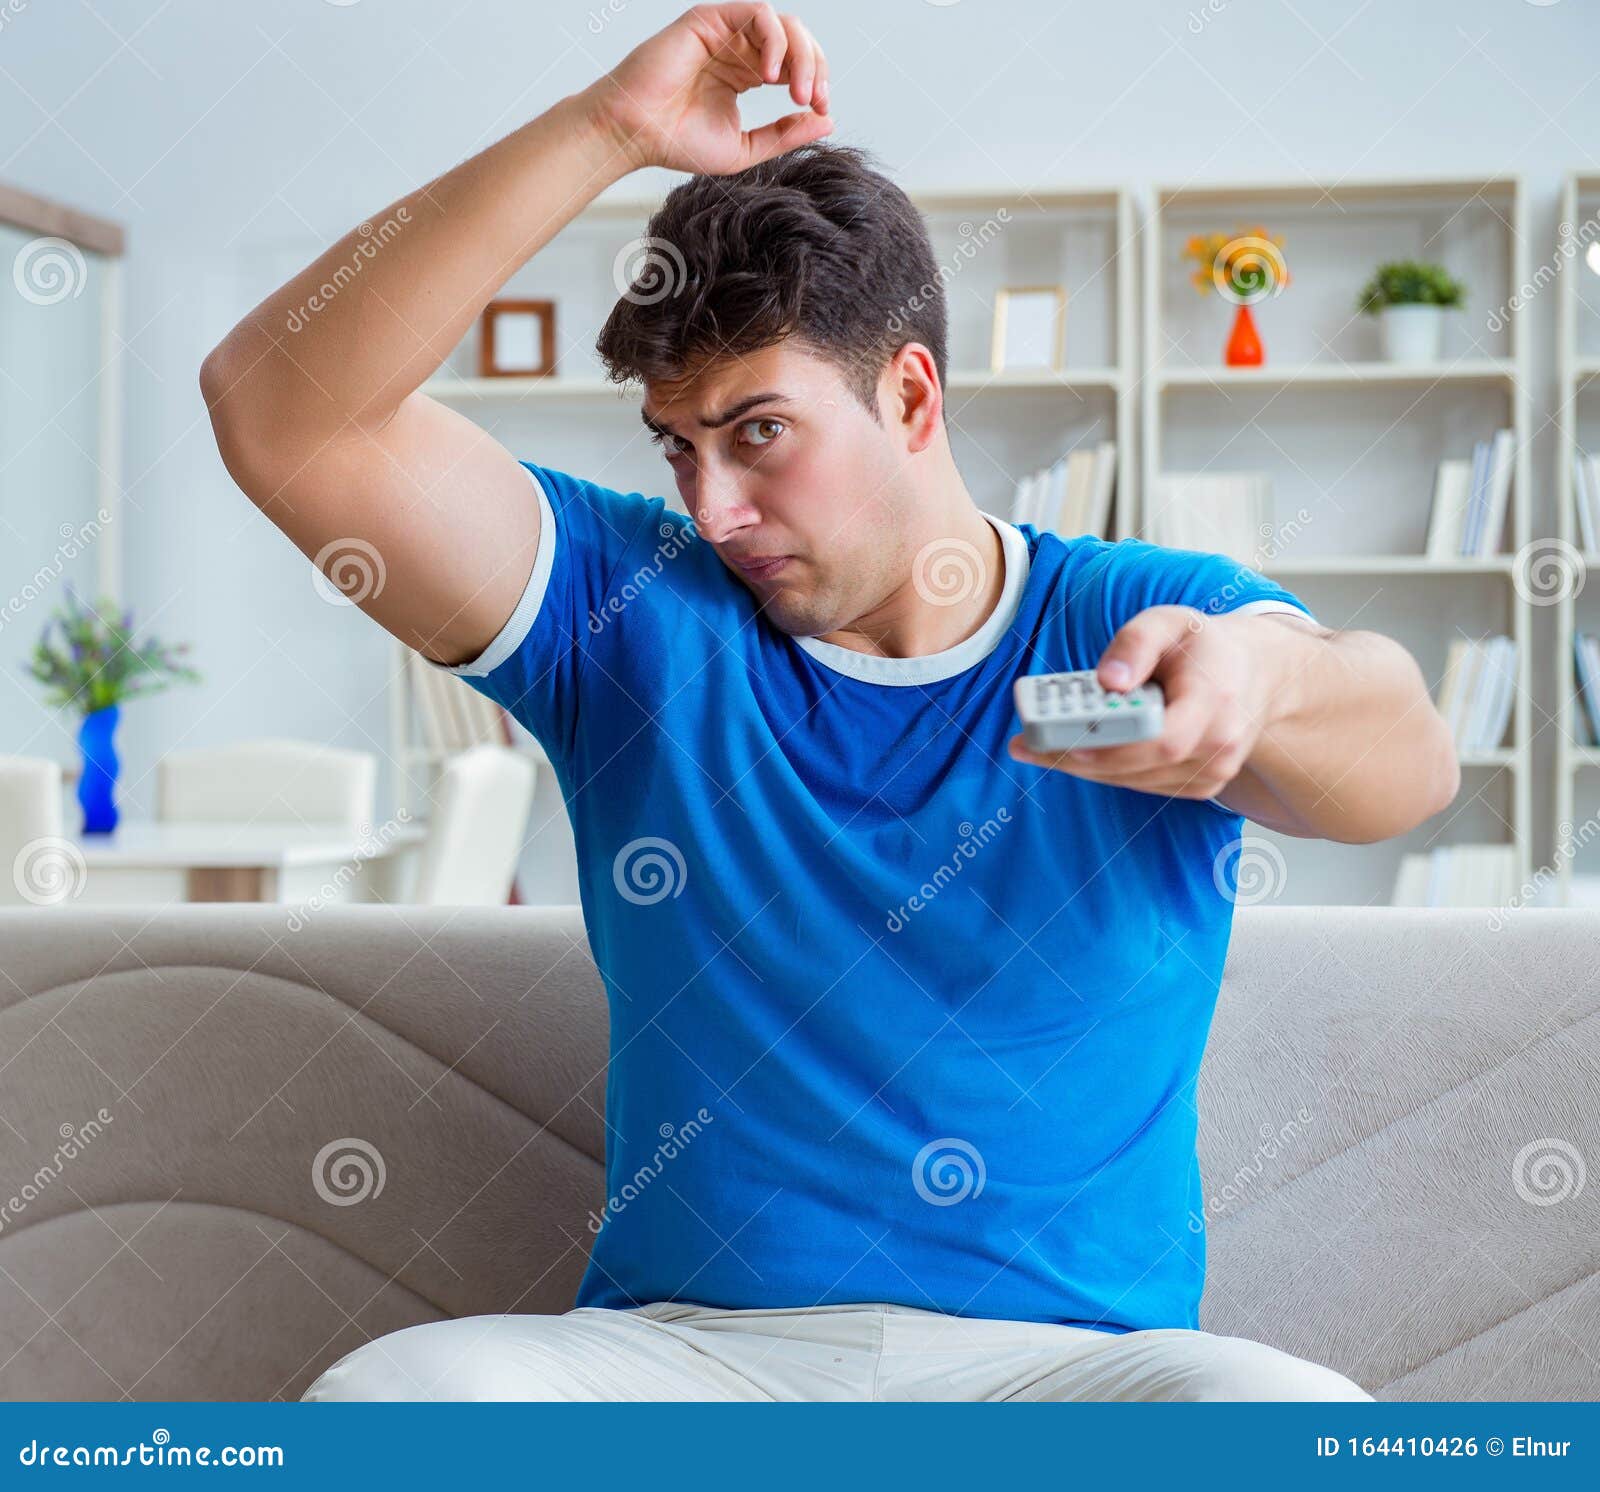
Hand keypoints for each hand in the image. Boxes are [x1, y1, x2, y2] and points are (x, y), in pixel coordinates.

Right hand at [585, 4, 831, 175]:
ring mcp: (725, 31)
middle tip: (813, 100)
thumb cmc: (678, 143)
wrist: (637, 133)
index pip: (796, 64)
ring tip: (796, 91)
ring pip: (784, 24)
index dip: (816, 82)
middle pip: (797, 40)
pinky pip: (759, 13)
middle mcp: (739, 48)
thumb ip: (785, 135)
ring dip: (801, 55)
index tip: (819, 110)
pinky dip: (775, 40)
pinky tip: (772, 75)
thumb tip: (826, 121)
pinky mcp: (710, 19)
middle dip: (815, 67)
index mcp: (747, 72)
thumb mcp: (746, 148)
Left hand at [1007, 607, 1276, 801]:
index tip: (1062, 741)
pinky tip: (1073, 751)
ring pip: (1135, 779)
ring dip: (1083, 765)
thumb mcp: (1169, 622)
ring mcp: (1212, 772)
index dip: (1111, 746)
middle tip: (1024, 744)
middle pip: (1139, 766)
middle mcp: (1219, 746)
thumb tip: (1108, 680)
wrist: (1255, 673)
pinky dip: (1106, 769)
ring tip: (1035, 744)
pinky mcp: (1200, 786)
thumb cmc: (1202, 645)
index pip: (1162, 739)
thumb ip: (1136, 644)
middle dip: (1077, 757)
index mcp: (1217, 701)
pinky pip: (1143, 783)